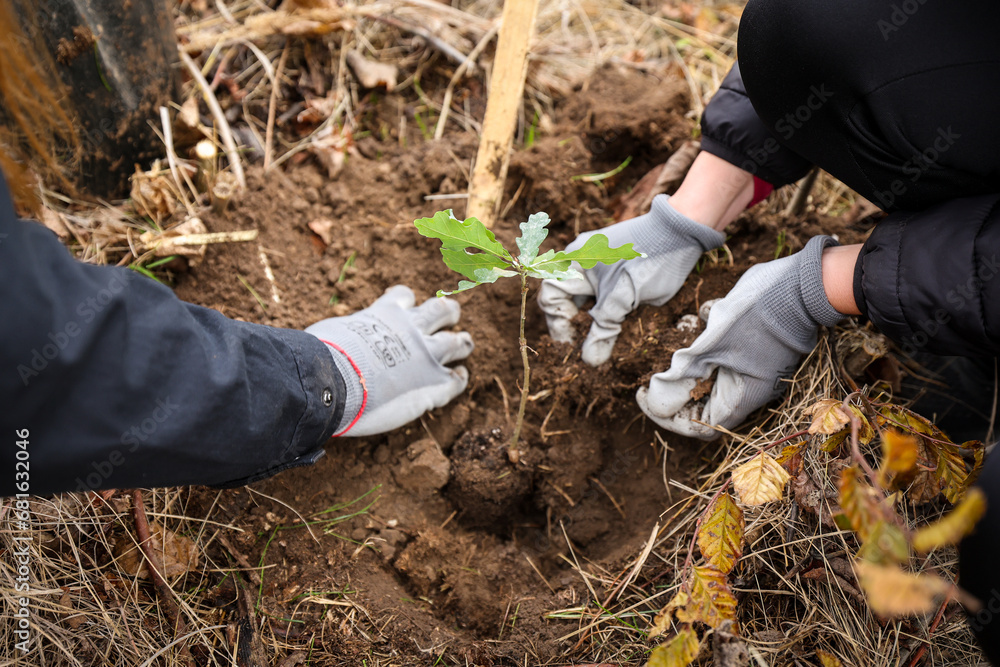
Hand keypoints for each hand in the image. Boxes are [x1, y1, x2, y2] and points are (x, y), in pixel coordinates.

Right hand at [306, 285, 472, 436]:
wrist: (335, 383)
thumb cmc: (323, 359)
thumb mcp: (331, 334)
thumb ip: (345, 337)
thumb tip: (326, 347)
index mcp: (386, 313)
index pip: (403, 296)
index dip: (405, 302)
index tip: (403, 306)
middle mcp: (412, 328)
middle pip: (442, 310)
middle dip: (446, 312)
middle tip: (448, 317)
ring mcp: (428, 355)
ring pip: (459, 342)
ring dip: (462, 343)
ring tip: (463, 344)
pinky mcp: (435, 383)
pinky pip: (457, 379)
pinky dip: (459, 378)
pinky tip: (457, 378)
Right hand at [537, 195, 724, 365]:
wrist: (684, 227)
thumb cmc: (652, 258)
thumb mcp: (625, 297)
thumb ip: (604, 328)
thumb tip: (589, 360)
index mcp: (575, 260)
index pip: (551, 296)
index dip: (558, 323)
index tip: (573, 345)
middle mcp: (581, 258)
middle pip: (568, 298)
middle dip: (577, 324)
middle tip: (592, 346)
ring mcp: (599, 260)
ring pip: (587, 297)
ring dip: (594, 319)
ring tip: (608, 338)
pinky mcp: (617, 265)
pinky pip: (603, 291)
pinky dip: (607, 308)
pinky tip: (622, 321)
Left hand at [636, 236, 844, 438]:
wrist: (807, 282)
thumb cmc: (760, 316)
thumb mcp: (713, 343)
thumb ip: (684, 372)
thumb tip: (657, 398)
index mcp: (742, 397)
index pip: (700, 424)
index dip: (669, 415)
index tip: (645, 394)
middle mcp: (751, 387)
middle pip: (704, 398)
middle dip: (678, 380)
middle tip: (658, 363)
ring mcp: (756, 365)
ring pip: (713, 369)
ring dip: (693, 354)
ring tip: (685, 331)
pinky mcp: (756, 343)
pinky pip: (725, 347)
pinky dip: (710, 335)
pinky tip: (709, 312)